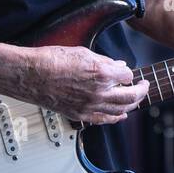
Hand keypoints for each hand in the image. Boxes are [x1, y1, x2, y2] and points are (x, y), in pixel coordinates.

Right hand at [20, 45, 148, 123]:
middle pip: (131, 95)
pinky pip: (104, 120)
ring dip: (132, 104)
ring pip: (121, 110)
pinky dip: (116, 117)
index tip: (126, 71)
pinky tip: (121, 115)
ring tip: (135, 99)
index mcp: (102, 72)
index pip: (127, 74)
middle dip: (141, 90)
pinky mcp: (80, 115)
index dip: (128, 72)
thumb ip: (104, 61)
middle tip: (144, 85)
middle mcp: (99, 92)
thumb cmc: (51, 59)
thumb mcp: (82, 52)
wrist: (29, 74)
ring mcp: (90, 106)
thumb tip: (118, 65)